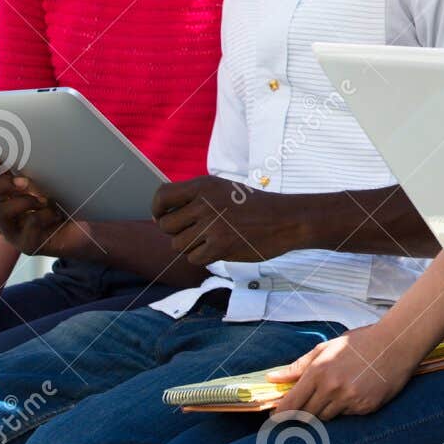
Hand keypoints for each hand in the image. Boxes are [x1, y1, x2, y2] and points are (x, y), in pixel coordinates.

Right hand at [0, 170, 77, 256]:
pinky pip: (30, 224)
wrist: (85, 230)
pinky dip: (45, 214)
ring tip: (45, 200)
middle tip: (24, 181)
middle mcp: (1, 216)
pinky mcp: (28, 245)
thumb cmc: (63, 204)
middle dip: (1, 184)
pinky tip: (56, 214)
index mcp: (3, 197)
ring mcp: (12, 232)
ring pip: (2, 212)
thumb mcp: (47, 182)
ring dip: (26, 201)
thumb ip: (34, 167)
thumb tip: (26, 140)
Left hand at [152, 176, 305, 264]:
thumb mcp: (224, 189)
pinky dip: (205, 257)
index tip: (163, 218)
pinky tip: (221, 248)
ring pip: (178, 245)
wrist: (286, 219)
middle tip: (197, 233)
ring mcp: (212, 224)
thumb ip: (196, 198)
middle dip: (178, 233)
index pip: (162, 196)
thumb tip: (163, 216)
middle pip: (166, 226)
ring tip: (213, 239)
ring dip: (192, 247)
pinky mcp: (219, 245)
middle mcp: (204, 203)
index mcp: (204, 185)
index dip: (157, 210)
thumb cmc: (255, 206)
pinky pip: (194, 258)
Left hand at [268, 323, 421, 420]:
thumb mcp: (326, 348)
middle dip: (303, 413)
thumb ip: (298, 366)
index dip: (280, 415)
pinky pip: (348, 416)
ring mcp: (350, 399)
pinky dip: (347, 408)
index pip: (291, 405)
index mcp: (318, 371)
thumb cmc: (360, 343)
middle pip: (306, 416)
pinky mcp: (366, 407)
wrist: (397, 343)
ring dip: (327, 410)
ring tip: (338, 391)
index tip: (275, 420)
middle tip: (307, 406)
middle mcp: (332, 388)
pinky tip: (356, 391)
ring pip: (327, 417)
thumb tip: (273, 378)